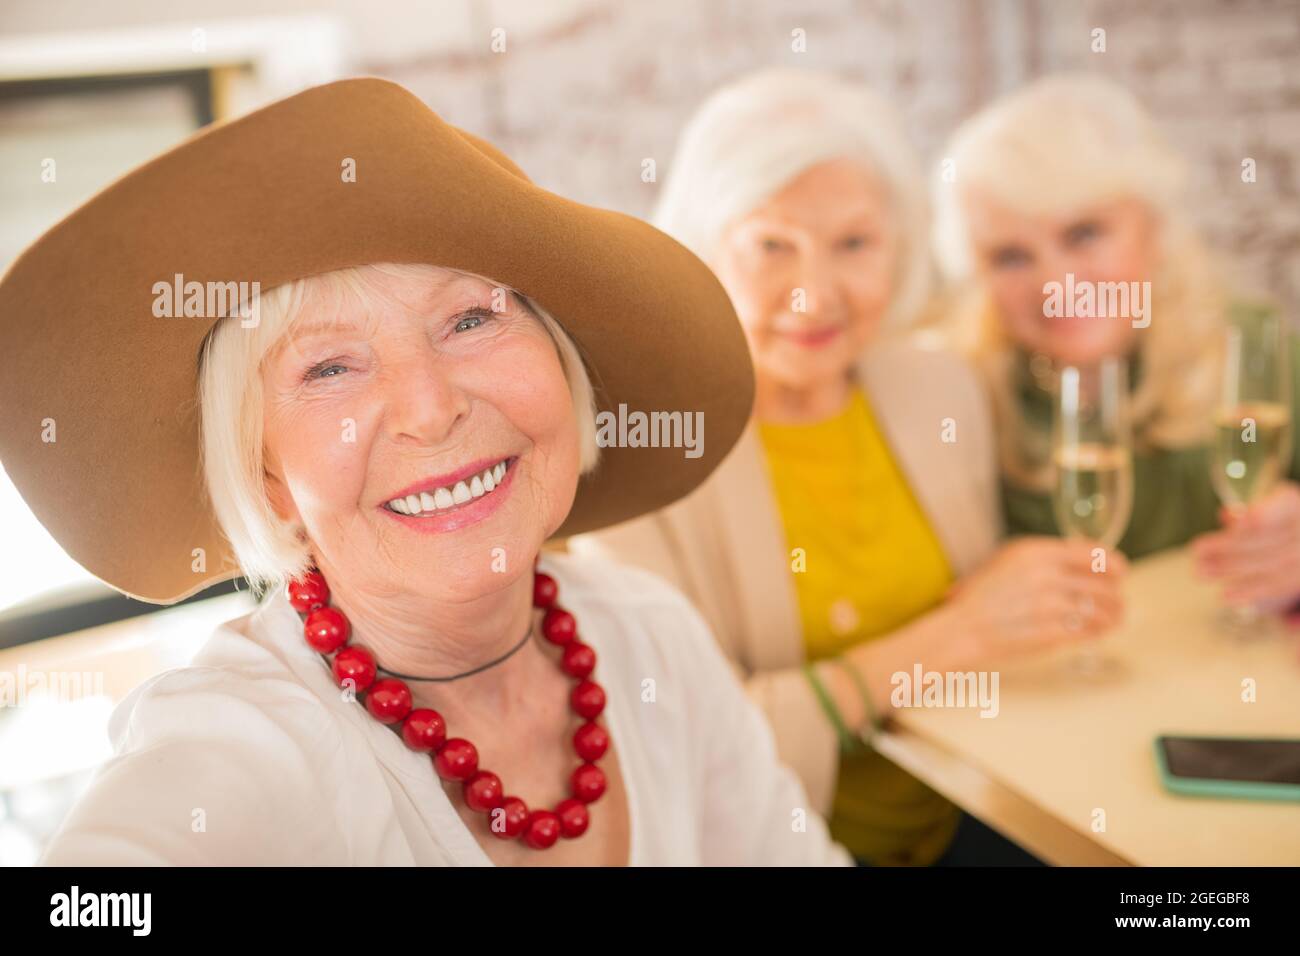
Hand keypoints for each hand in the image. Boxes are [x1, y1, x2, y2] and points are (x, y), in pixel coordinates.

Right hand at [945, 536, 1127, 664]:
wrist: (963, 628)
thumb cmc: (984, 595)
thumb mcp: (1009, 559)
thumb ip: (1046, 555)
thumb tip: (1087, 555)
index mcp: (1037, 552)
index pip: (1096, 555)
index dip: (1116, 566)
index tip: (1119, 573)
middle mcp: (1047, 575)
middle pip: (1105, 584)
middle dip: (1116, 595)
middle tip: (1117, 601)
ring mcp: (1051, 605)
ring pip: (1103, 609)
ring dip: (1114, 615)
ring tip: (1114, 619)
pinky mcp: (1052, 632)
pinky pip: (1090, 630)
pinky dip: (1100, 631)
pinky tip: (1098, 631)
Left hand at [1192, 481, 1299, 607]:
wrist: (1294, 539)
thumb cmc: (1273, 519)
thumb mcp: (1261, 509)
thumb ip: (1243, 514)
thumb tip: (1226, 516)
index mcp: (1292, 506)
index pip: (1280, 509)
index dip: (1261, 515)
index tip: (1235, 520)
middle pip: (1266, 540)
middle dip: (1228, 547)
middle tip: (1196, 551)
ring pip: (1269, 565)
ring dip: (1232, 570)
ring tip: (1202, 573)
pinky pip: (1276, 587)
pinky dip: (1249, 592)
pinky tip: (1226, 597)